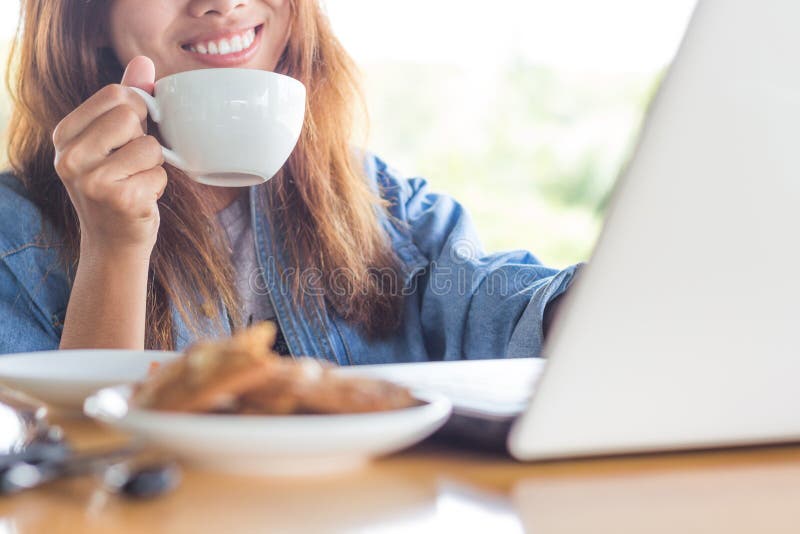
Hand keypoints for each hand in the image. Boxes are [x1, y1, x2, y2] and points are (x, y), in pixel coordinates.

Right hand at [52, 56, 166, 256]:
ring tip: (135, 182)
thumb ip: (126, 100)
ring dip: (153, 166)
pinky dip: (158, 186)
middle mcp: (70, 156)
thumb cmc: (117, 185)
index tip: (130, 135)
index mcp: (64, 135)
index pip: (115, 94)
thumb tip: (143, 61)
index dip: (137, 111)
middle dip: (144, 139)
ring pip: (150, 146)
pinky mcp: (119, 199)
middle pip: (131, 116)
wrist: (112, 244)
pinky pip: (160, 174)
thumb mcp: (112, 141)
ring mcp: (92, 180)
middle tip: (131, 165)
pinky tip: (140, 200)